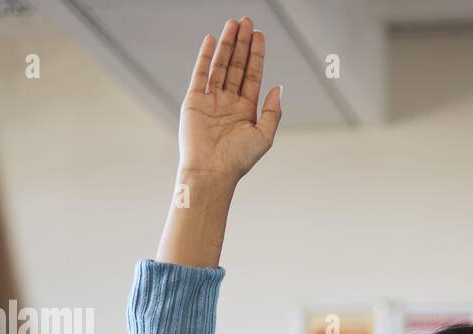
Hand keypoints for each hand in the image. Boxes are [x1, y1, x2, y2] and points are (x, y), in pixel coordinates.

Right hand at [178, 16, 281, 183]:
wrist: (211, 172)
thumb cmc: (238, 160)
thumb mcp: (264, 136)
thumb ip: (273, 112)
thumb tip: (278, 88)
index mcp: (246, 110)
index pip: (253, 76)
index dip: (257, 55)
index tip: (260, 35)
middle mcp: (228, 102)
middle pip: (237, 66)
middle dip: (243, 44)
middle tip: (248, 21)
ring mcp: (211, 100)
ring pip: (220, 65)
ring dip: (227, 45)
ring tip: (233, 24)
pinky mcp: (194, 101)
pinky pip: (200, 74)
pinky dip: (205, 57)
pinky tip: (212, 40)